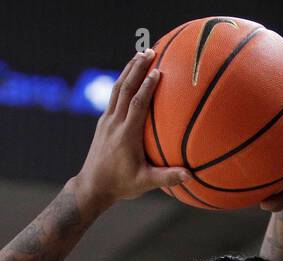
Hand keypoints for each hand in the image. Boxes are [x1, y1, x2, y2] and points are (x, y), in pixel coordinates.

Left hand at [73, 49, 189, 212]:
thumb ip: (166, 177)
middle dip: (137, 68)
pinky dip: (123, 82)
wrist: (91, 187)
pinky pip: (113, 97)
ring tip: (140, 54)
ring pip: (117, 89)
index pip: (136, 104)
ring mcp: (106, 122)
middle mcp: (114, 124)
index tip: (158, 71)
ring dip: (129, 70)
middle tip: (150, 51)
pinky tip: (131, 75)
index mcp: (126, 135)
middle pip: (125, 89)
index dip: (147, 87)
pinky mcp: (103, 123)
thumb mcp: (144, 183)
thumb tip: (190, 175)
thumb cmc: (120, 185)